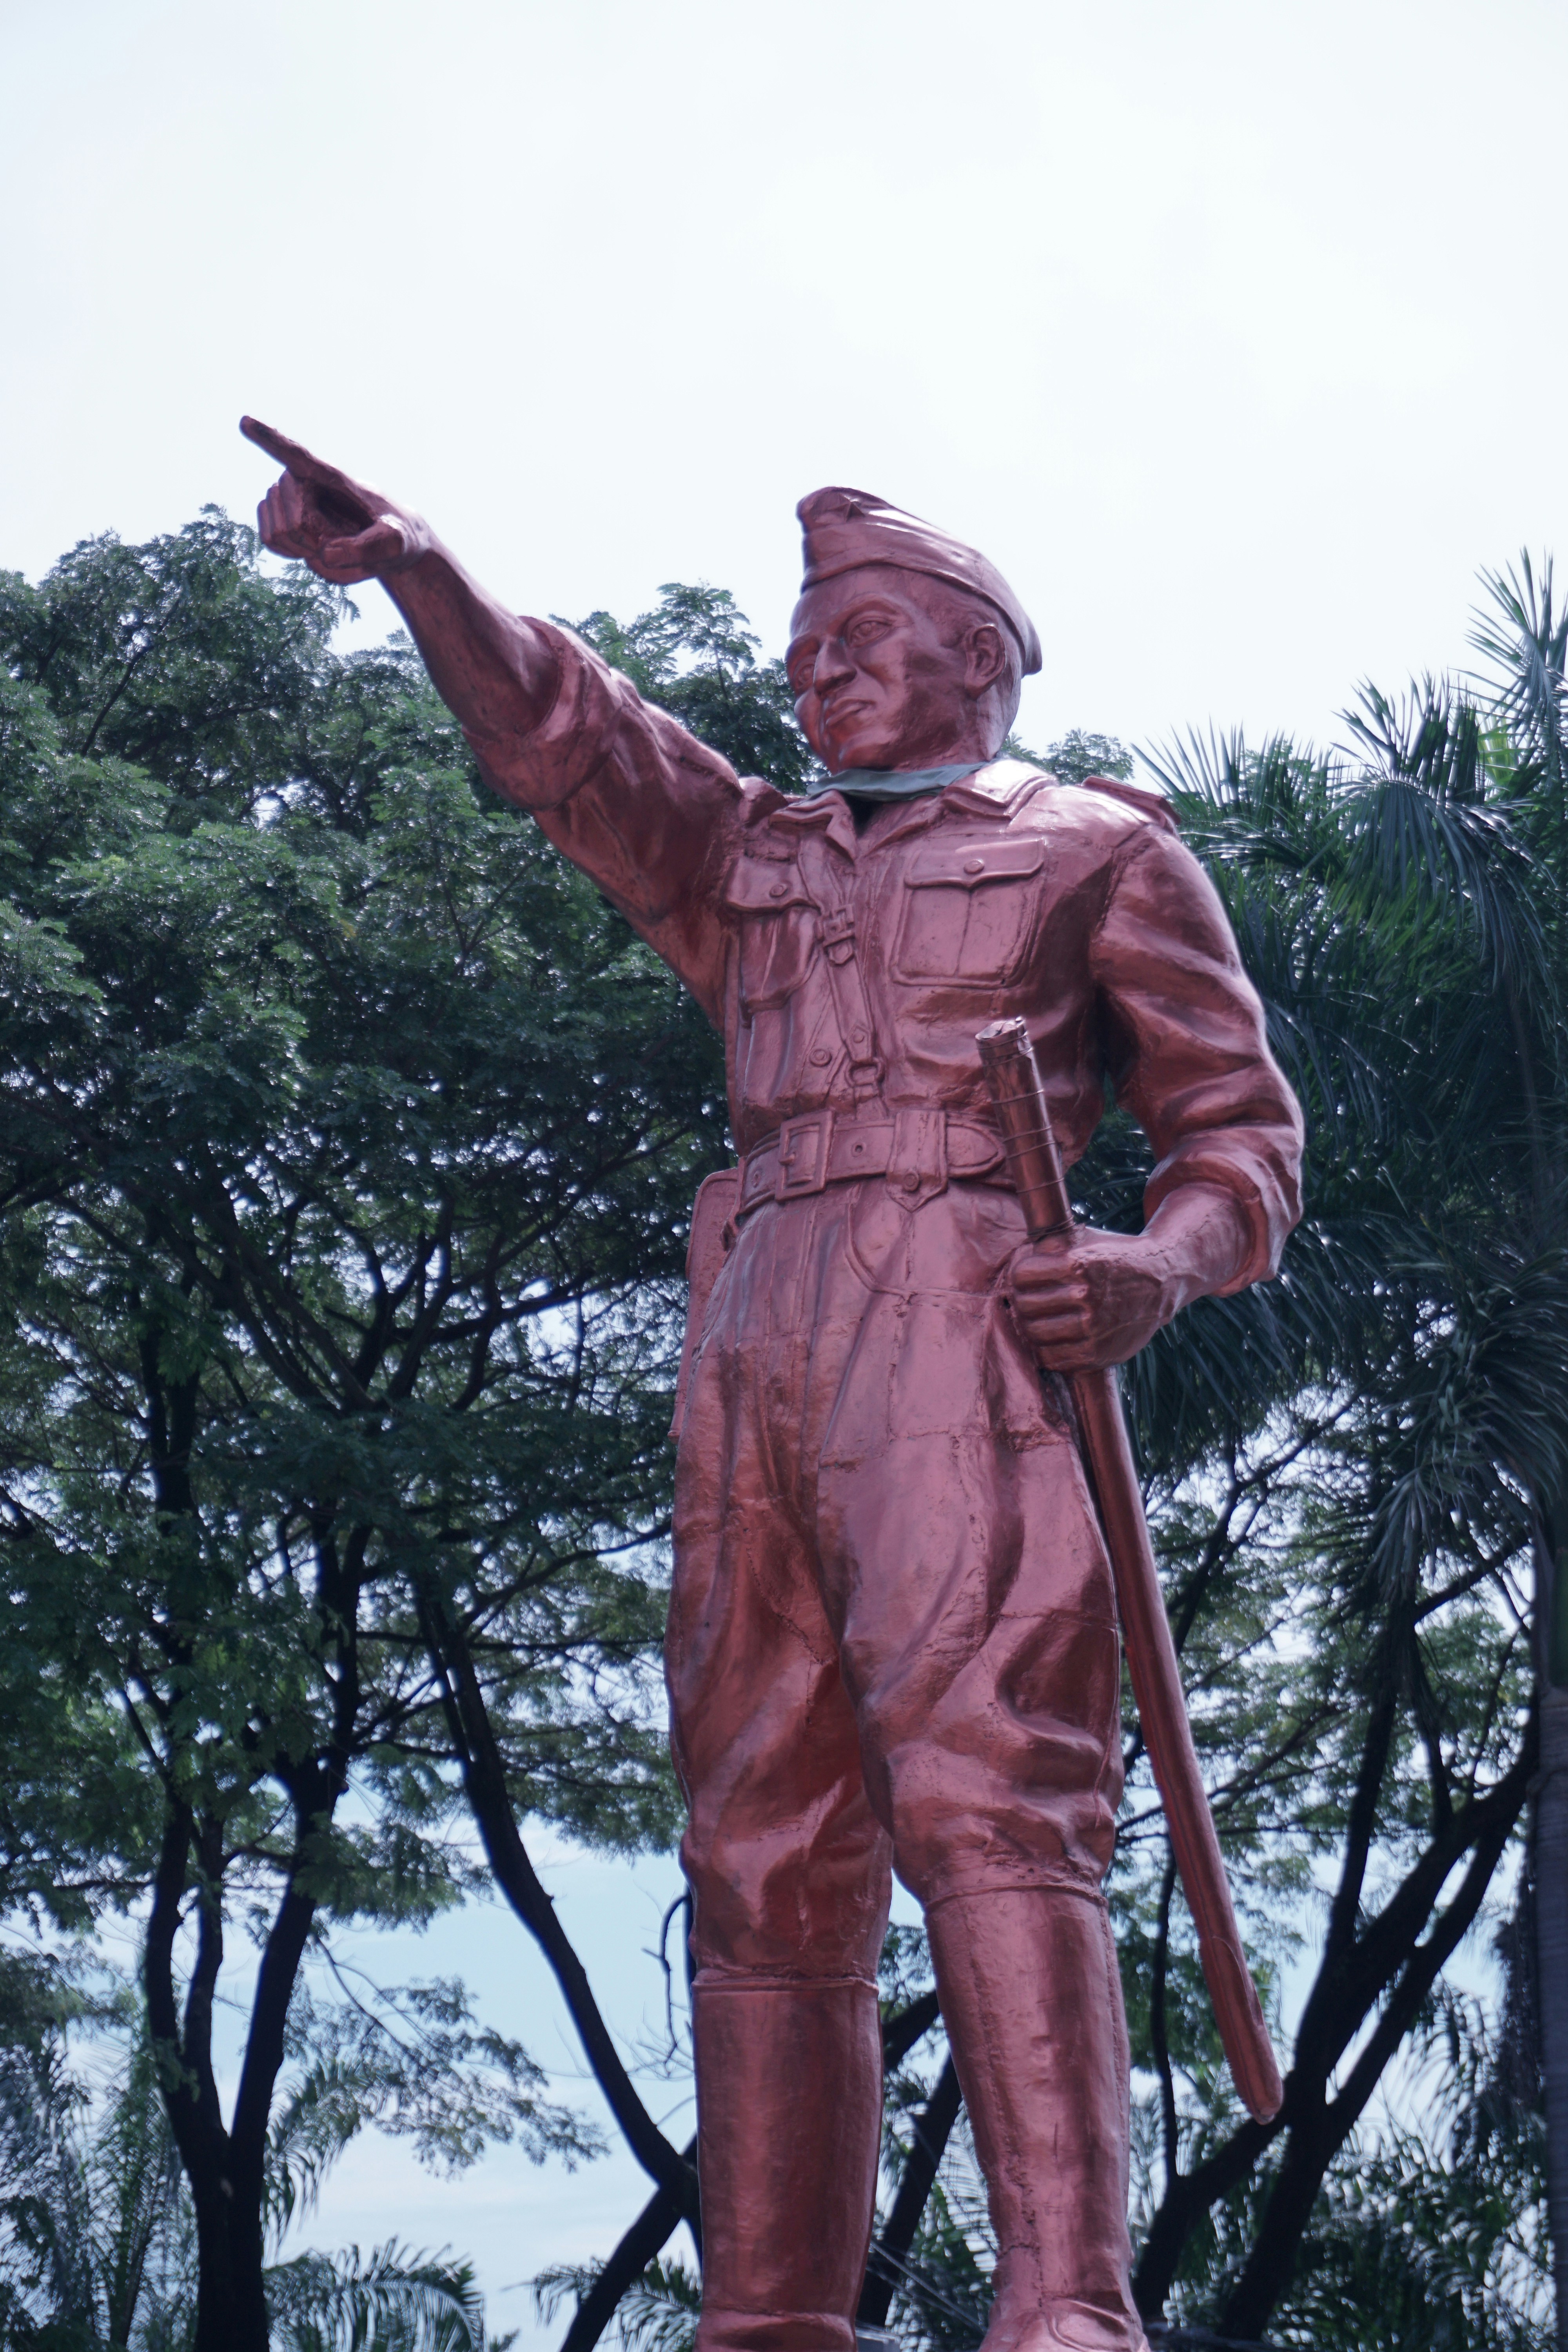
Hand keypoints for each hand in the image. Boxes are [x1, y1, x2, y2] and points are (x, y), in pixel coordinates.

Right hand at [240, 416, 433, 584]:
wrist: (389, 547)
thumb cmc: (396, 537)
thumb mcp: (395, 544)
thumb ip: (370, 549)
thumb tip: (326, 553)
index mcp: (332, 477)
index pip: (297, 456)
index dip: (270, 440)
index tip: (245, 420)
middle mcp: (304, 481)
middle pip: (292, 522)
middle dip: (317, 543)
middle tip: (346, 541)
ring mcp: (291, 500)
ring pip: (279, 533)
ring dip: (307, 549)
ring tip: (333, 542)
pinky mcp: (283, 519)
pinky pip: (271, 542)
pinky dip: (293, 553)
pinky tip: (314, 548)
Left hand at [1008, 1183, 1251, 1370]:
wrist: (1161, 1280)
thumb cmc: (1114, 1257)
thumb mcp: (1085, 1239)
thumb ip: (1050, 1247)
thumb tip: (1017, 1261)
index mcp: (1079, 1265)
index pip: (1022, 1276)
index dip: (1020, 1275)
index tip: (1026, 1277)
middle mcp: (1086, 1297)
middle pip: (1025, 1306)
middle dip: (1022, 1301)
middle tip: (1028, 1299)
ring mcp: (1093, 1328)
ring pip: (1035, 1334)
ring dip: (1031, 1326)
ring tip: (1038, 1318)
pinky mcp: (1099, 1353)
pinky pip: (1053, 1359)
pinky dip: (1046, 1349)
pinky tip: (1052, 1338)